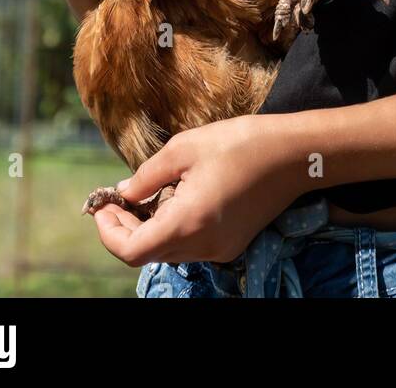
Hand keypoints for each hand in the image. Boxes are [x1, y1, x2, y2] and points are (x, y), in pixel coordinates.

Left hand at [90, 115, 305, 265]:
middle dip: (125, 228)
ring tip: (147, 193)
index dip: (109, 232)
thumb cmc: (239, 143)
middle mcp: (203, 246)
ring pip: (168, 251)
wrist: (293, 154)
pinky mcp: (231, 244)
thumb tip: (123, 194)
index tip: (103, 205)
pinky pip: (189, 245)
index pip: (131, 252)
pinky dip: (172, 227)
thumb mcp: (184, 148)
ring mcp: (219, 250)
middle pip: (147, 253)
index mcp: (187, 223)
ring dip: (149, 228)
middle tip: (118, 196)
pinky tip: (175, 198)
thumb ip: (147, 176)